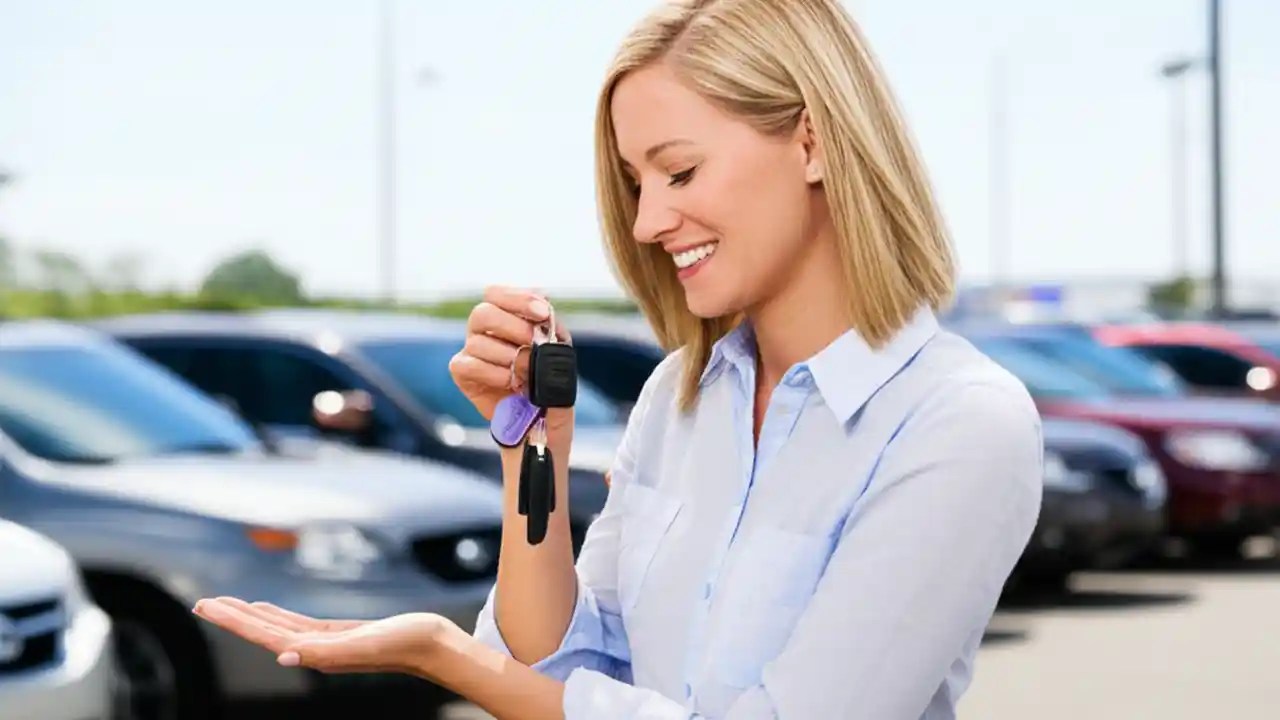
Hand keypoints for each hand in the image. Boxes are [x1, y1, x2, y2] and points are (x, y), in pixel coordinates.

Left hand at [192, 597, 460, 676]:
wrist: (434, 646)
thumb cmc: (405, 645)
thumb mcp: (366, 645)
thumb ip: (326, 652)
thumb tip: (285, 657)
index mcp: (316, 653)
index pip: (265, 635)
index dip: (235, 621)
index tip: (207, 606)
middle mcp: (314, 650)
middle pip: (264, 631)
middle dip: (232, 617)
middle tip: (202, 603)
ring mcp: (325, 643)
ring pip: (277, 627)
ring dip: (250, 616)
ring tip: (224, 604)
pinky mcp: (339, 634)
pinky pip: (298, 624)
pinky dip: (277, 615)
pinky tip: (266, 609)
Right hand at [450, 285, 574, 452]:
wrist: (541, 423)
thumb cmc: (548, 386)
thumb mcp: (558, 355)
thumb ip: (552, 332)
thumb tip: (544, 317)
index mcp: (506, 317)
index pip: (497, 293)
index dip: (518, 298)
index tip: (542, 313)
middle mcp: (485, 330)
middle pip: (483, 312)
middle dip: (513, 326)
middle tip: (534, 343)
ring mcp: (471, 351)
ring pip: (478, 341)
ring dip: (508, 356)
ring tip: (527, 373)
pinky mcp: (463, 374)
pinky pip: (468, 364)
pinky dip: (493, 373)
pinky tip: (510, 382)